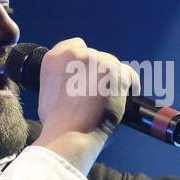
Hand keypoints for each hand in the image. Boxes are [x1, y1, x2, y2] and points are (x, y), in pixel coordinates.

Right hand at [30, 38, 138, 174]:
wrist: (69, 133)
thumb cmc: (57, 121)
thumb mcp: (48, 90)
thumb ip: (60, 77)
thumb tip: (73, 79)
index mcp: (56, 57)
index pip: (75, 46)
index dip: (83, 61)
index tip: (88, 71)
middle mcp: (76, 54)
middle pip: (95, 56)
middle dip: (97, 71)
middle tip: (97, 90)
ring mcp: (96, 61)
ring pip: (112, 64)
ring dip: (113, 77)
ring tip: (112, 95)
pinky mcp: (115, 72)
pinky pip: (129, 74)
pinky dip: (131, 84)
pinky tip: (129, 93)